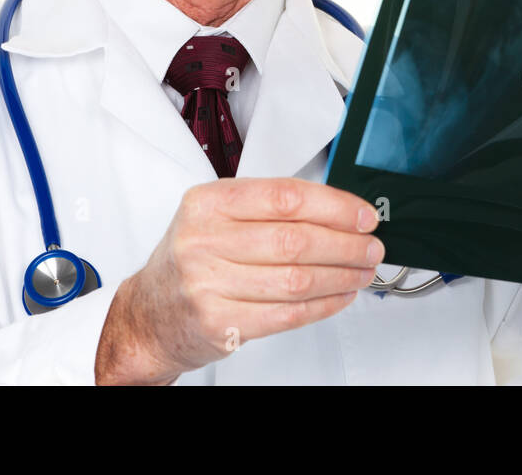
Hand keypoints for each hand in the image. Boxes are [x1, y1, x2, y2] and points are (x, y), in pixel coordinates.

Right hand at [95, 177, 382, 384]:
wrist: (149, 314)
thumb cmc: (192, 259)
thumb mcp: (215, 217)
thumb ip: (268, 208)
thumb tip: (340, 211)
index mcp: (207, 203)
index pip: (284, 197)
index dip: (334, 206)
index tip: (363, 216)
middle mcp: (203, 241)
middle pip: (295, 240)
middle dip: (346, 244)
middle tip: (372, 247)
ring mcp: (208, 285)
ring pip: (296, 280)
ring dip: (341, 276)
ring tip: (363, 271)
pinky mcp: (219, 323)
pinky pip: (287, 314)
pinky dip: (324, 305)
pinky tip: (341, 295)